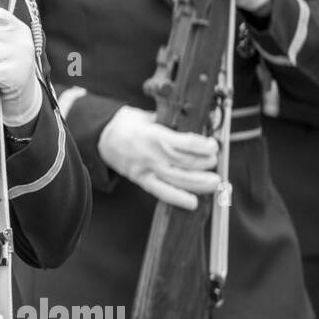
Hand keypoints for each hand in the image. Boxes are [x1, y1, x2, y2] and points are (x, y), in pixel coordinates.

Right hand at [97, 106, 219, 210]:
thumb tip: (197, 123)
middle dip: (204, 164)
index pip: (182, 143)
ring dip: (198, 183)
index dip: (201, 146)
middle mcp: (150, 154)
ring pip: (176, 179)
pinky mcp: (141, 180)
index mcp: (152, 134)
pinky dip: (177, 198)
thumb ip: (170, 122)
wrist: (103, 138)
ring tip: (214, 182)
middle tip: (215, 162)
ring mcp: (145, 169)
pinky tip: (192, 203)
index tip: (213, 146)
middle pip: (183, 163)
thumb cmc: (128, 125)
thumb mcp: (149, 116)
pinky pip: (161, 192)